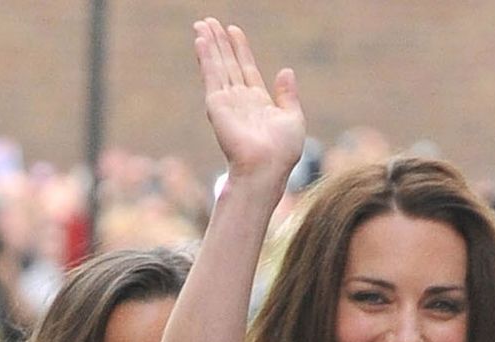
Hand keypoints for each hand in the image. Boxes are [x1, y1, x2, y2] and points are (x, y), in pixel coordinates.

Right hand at [193, 18, 305, 197]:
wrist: (266, 169)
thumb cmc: (283, 152)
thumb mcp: (294, 119)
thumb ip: (288, 95)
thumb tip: (286, 71)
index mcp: (260, 103)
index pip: (247, 69)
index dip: (240, 50)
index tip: (234, 31)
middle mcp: (241, 101)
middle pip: (229, 64)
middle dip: (221, 42)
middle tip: (211, 21)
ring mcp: (228, 102)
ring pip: (218, 66)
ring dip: (210, 45)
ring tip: (202, 24)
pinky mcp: (217, 105)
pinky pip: (211, 75)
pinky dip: (206, 58)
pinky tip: (200, 40)